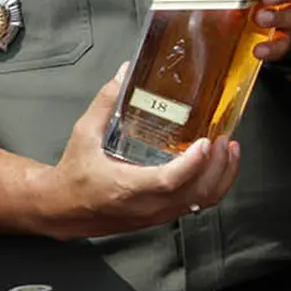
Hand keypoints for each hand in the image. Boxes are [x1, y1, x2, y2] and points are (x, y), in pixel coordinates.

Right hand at [28, 65, 241, 237]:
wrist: (62, 209)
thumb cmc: (73, 175)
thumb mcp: (84, 134)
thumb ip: (106, 103)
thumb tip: (124, 73)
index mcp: (126, 187)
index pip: (169, 180)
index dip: (192, 163)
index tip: (205, 142)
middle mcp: (146, 205)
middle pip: (196, 192)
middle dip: (218, 165)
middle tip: (223, 139)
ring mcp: (157, 214)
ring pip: (202, 201)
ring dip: (222, 175)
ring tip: (228, 150)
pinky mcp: (162, 216)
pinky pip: (197, 205)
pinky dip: (214, 186)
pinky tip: (219, 166)